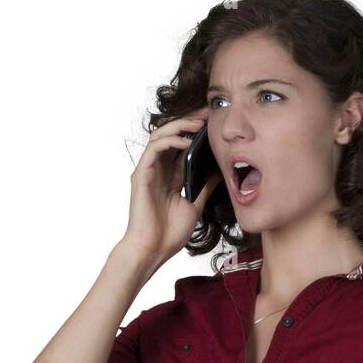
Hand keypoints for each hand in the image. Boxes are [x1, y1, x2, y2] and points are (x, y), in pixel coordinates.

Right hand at [119, 106, 221, 267]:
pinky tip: (186, 141)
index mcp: (171, 175)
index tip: (214, 119)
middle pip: (171, 134)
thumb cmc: (171, 232)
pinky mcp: (141, 175)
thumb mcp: (195, 204)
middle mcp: (159, 169)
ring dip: (180, 126)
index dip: (196, 130)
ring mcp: (149, 171)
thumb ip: (205, 187)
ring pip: (160, 136)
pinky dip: (169, 141)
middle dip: (189, 120)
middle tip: (208, 112)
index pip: (183, 144)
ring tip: (198, 124)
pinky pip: (154, 149)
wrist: (154, 250)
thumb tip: (220, 172)